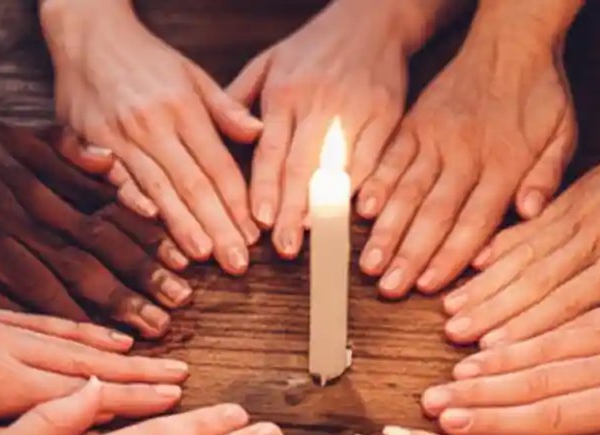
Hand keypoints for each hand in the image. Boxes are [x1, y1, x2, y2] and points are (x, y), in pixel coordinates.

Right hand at [0, 118, 189, 335]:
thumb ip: (56, 145)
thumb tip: (112, 162)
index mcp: (24, 176)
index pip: (98, 220)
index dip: (141, 251)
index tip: (180, 276)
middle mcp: (6, 211)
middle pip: (85, 258)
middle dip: (134, 291)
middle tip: (175, 322)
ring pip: (51, 291)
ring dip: (99, 322)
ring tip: (142, 351)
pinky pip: (3, 313)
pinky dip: (40, 337)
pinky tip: (73, 362)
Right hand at [41, 0, 260, 272]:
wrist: (87, 33)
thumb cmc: (145, 59)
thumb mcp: (192, 74)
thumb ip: (225, 109)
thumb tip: (259, 134)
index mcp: (182, 109)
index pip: (218, 166)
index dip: (237, 203)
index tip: (253, 235)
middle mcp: (152, 125)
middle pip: (191, 184)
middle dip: (216, 227)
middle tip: (236, 263)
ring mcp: (118, 136)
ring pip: (155, 188)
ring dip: (179, 225)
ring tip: (201, 255)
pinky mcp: (87, 142)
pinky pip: (111, 178)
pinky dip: (129, 201)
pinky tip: (147, 224)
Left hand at [228, 0, 416, 257]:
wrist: (373, 18)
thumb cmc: (314, 45)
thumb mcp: (269, 62)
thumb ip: (240, 100)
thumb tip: (211, 136)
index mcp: (285, 93)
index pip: (270, 151)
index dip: (265, 189)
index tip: (258, 222)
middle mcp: (318, 103)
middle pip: (302, 167)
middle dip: (291, 211)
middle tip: (283, 247)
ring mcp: (355, 111)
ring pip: (338, 168)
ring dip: (326, 207)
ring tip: (314, 237)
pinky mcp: (387, 116)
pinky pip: (374, 160)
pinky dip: (364, 188)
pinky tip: (355, 214)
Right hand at [358, 9, 577, 296]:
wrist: (511, 40)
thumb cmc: (540, 95)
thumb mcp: (564, 135)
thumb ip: (548, 177)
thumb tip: (531, 214)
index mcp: (505, 165)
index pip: (475, 220)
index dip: (449, 257)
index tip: (428, 286)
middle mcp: (466, 154)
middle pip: (434, 213)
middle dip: (409, 255)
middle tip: (388, 289)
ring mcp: (435, 138)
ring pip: (407, 190)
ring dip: (386, 231)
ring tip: (368, 264)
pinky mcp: (415, 123)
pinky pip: (390, 157)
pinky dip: (374, 185)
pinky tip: (361, 214)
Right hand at [443, 123, 599, 347]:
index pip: (571, 308)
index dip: (528, 331)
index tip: (492, 354)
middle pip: (537, 285)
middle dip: (492, 314)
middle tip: (453, 337)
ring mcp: (586, 216)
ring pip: (527, 257)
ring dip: (487, 285)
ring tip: (452, 308)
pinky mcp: (579, 194)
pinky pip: (533, 225)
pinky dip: (501, 245)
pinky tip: (473, 262)